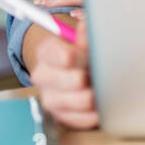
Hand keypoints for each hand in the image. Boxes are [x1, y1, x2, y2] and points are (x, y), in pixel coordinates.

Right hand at [28, 14, 98, 129]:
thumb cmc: (80, 51)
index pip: (52, 52)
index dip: (67, 55)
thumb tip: (87, 25)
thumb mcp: (81, 38)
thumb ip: (84, 34)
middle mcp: (43, 76)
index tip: (74, 56)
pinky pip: (78, 119)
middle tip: (95, 73)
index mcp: (46, 52)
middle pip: (63, 79)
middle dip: (83, 77)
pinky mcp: (61, 116)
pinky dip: (91, 115)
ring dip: (90, 96)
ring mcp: (50, 98)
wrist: (72, 70)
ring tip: (100, 89)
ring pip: (72, 101)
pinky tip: (100, 108)